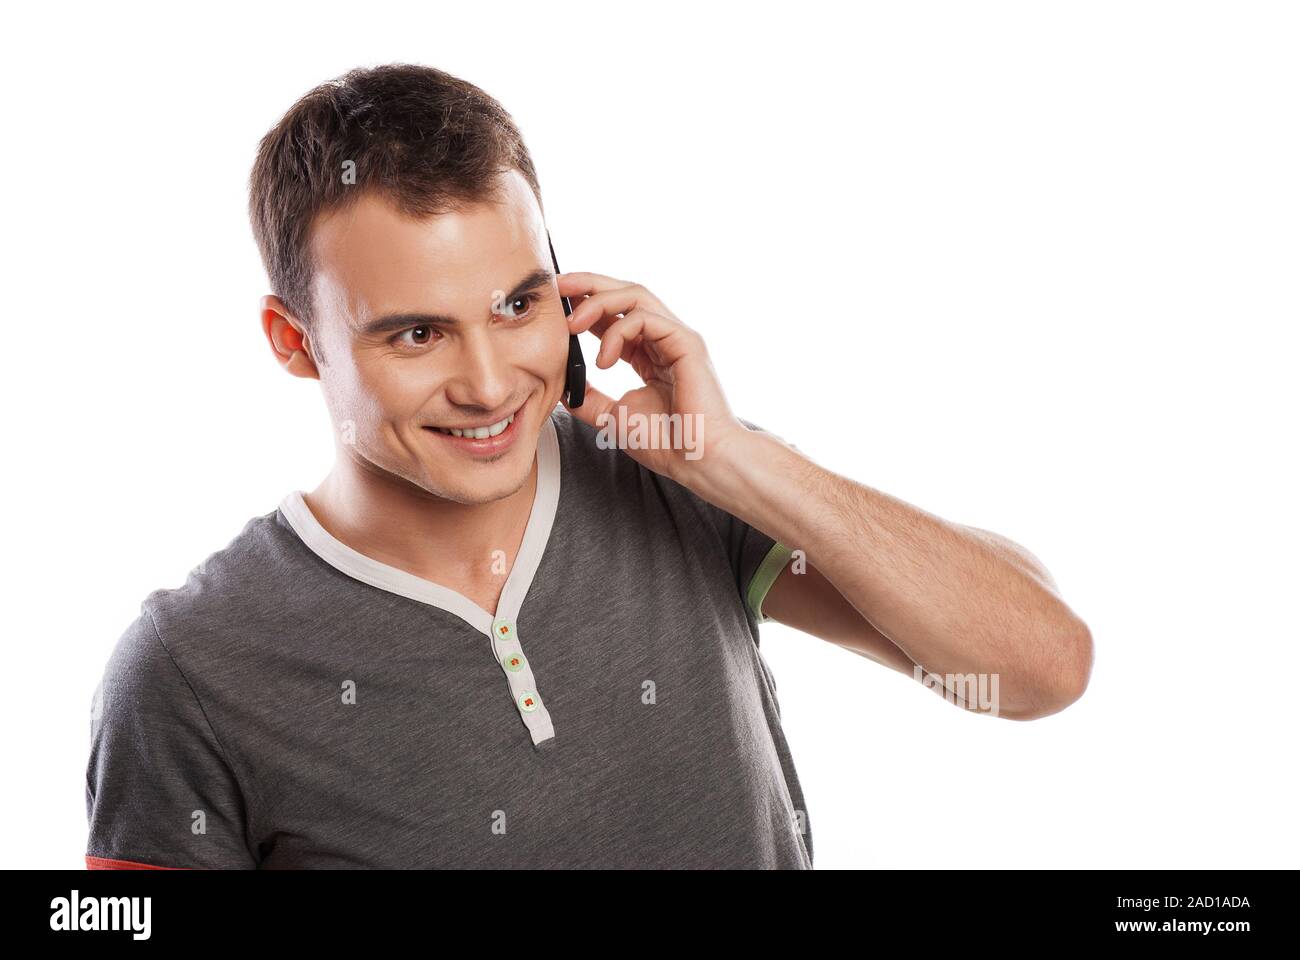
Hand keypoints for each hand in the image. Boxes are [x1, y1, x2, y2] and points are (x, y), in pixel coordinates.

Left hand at [558, 271, 745, 482]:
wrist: (697, 460)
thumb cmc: (667, 442)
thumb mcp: (613, 417)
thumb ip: (590, 400)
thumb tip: (562, 389)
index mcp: (650, 354)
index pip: (615, 315)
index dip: (585, 304)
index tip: (555, 304)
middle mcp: (664, 339)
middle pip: (625, 293)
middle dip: (588, 284)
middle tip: (557, 285)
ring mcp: (677, 338)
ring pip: (636, 295)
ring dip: (598, 301)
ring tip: (572, 322)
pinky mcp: (686, 342)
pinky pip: (645, 318)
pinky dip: (617, 332)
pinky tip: (604, 359)